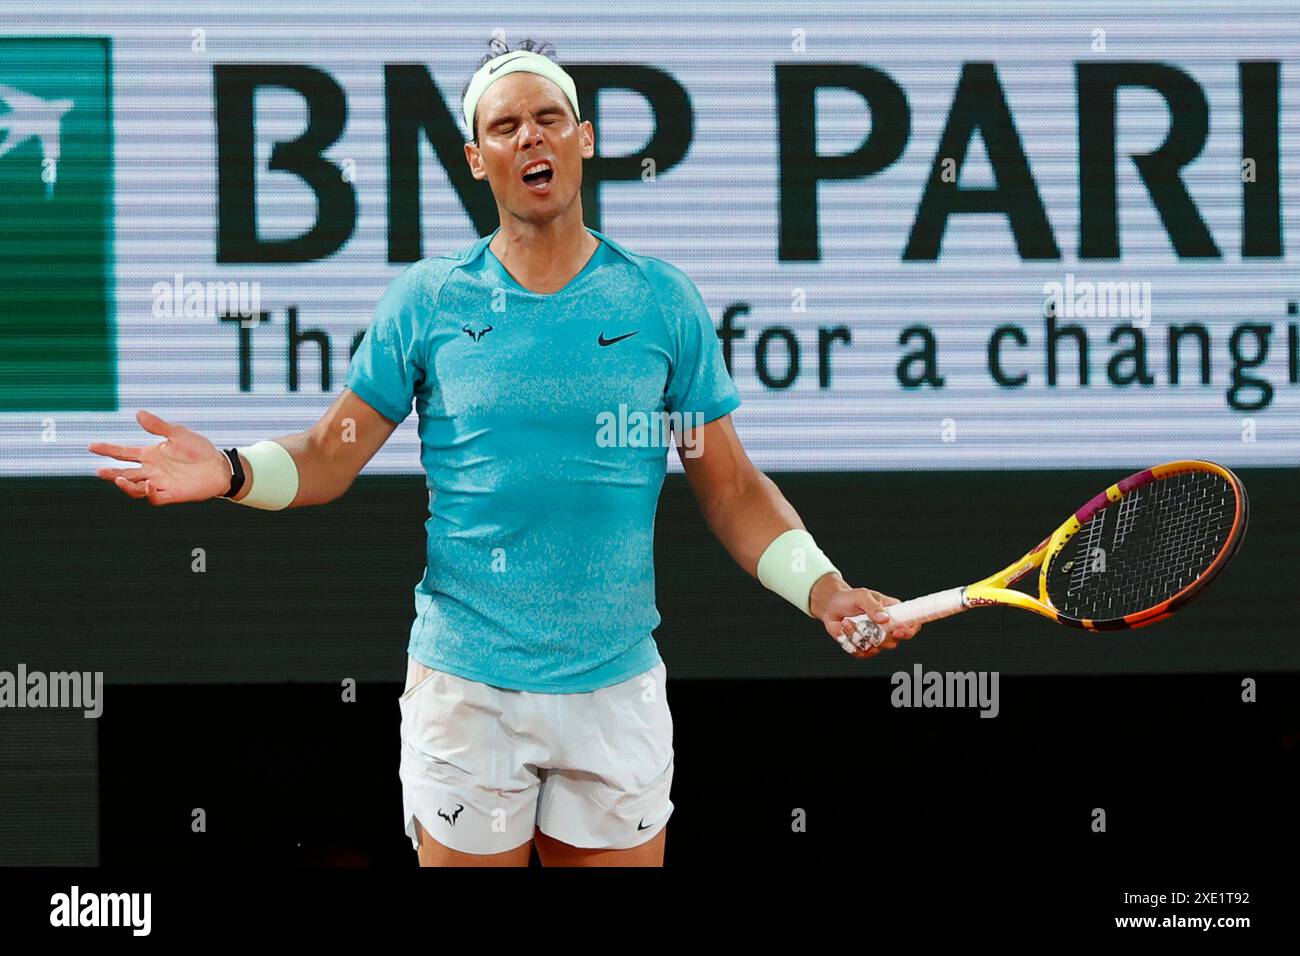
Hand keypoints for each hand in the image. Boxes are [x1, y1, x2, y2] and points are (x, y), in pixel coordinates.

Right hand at [88, 410, 232, 505]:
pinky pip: (155, 498)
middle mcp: (151, 470)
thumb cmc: (200, 449)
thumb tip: (138, 414)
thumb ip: (158, 426)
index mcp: (150, 454)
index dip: (107, 450)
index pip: (123, 453)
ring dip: (126, 485)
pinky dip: (149, 493)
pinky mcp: (172, 494)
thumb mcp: (178, 434)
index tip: (91, 446)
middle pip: (125, 473)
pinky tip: (148, 484)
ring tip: (119, 479)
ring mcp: (160, 483)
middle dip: (110, 474)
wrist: (219, 466)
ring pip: (135, 488)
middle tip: (99, 471)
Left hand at [811, 575, 921, 658]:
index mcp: (894, 613)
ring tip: (847, 622)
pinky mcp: (863, 648)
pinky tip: (844, 631)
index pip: (912, 624)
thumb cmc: (849, 598)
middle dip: (878, 636)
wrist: (831, 608)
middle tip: (863, 623)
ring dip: (858, 636)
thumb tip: (884, 619)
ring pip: (875, 648)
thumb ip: (873, 606)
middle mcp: (888, 629)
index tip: (898, 631)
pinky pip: (861, 653)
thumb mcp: (861, 596)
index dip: (909, 631)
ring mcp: (876, 640)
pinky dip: (850, 643)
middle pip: (894, 642)